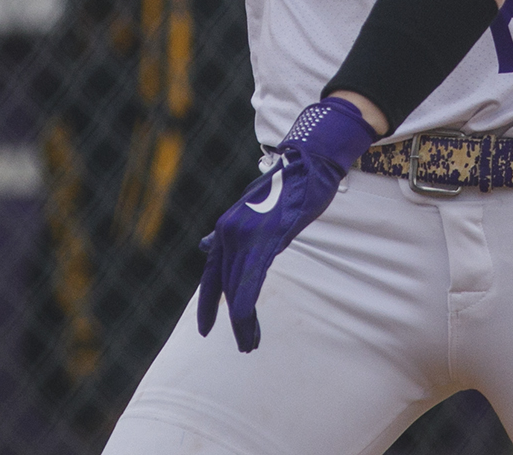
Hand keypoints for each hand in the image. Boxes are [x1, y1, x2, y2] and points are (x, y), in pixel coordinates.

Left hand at [197, 97, 378, 351]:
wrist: (307, 168)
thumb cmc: (286, 191)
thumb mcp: (252, 214)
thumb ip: (230, 235)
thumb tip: (204, 247)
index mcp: (225, 229)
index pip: (213, 275)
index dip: (208, 304)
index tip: (205, 330)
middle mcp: (228, 232)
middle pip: (226, 286)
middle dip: (231, 320)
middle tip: (244, 345)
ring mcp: (244, 234)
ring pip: (236, 288)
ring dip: (242, 321)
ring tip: (249, 343)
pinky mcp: (264, 238)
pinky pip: (250, 280)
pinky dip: (246, 306)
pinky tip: (247, 325)